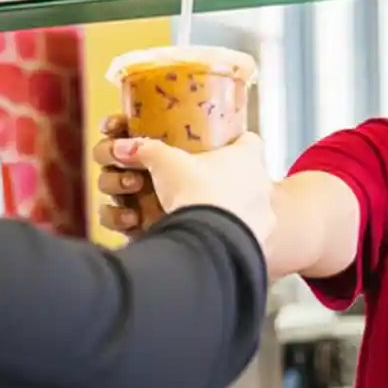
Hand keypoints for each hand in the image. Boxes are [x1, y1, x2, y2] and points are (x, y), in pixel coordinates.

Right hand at [92, 116, 276, 245]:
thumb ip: (148, 151)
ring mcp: (261, 217)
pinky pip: (240, 240)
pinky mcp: (255, 246)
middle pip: (245, 175)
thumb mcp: (167, 164)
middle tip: (192, 185)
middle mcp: (261, 185)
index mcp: (248, 157)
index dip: (231, 142)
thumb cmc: (196, 192)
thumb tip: (125, 147)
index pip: (247, 140)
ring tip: (190, 215)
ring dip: (218, 211)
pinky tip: (196, 239)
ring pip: (243, 209)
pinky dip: (218, 238)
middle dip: (218, 181)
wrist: (210, 242)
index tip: (214, 146)